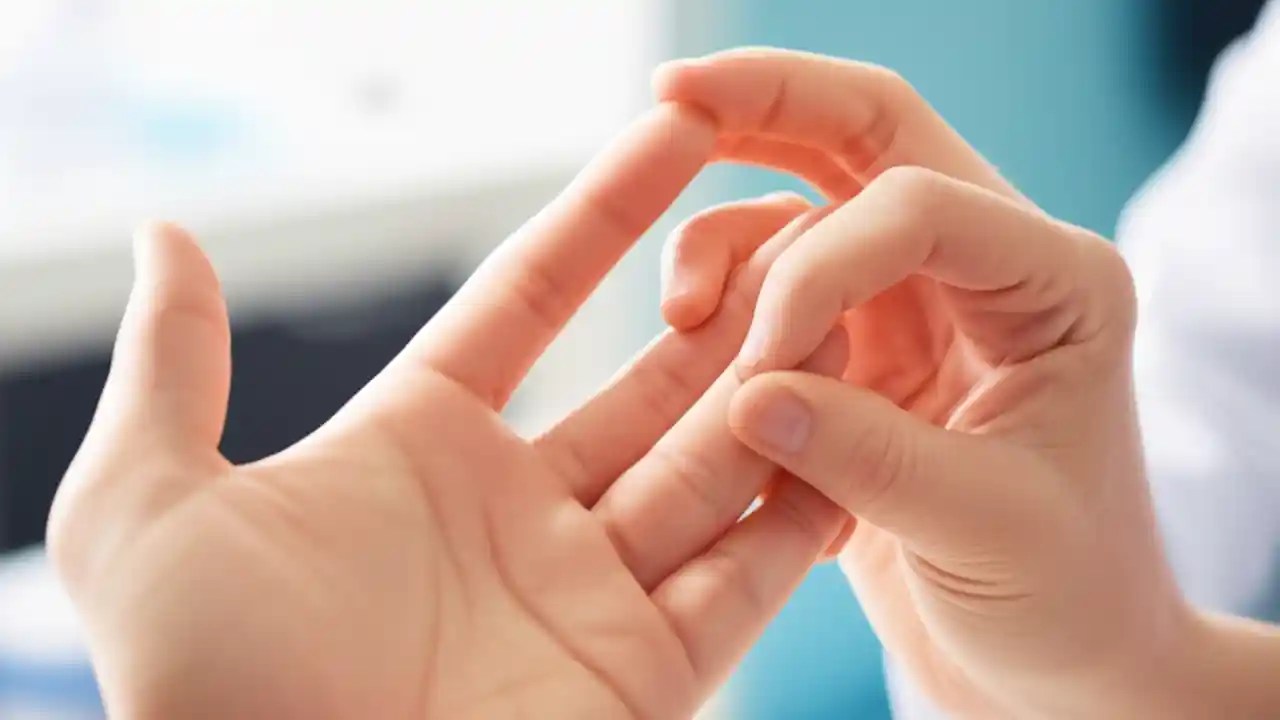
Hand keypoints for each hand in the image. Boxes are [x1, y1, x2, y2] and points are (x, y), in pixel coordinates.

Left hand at [48, 106, 848, 719]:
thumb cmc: (197, 688)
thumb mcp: (146, 505)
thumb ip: (174, 365)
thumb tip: (169, 239)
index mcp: (416, 449)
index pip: (534, 297)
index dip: (604, 211)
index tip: (675, 130)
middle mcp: (517, 513)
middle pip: (646, 377)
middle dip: (721, 299)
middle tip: (795, 219)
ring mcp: (588, 592)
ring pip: (714, 462)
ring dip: (778, 383)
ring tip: (843, 301)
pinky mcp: (644, 676)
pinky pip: (745, 576)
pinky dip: (801, 504)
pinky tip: (852, 427)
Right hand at [656, 50, 1189, 716]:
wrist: (1056, 657)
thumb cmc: (1060, 596)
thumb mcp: (986, 532)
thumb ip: (868, 458)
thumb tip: (748, 397)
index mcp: (1054, 282)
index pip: (916, 205)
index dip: (816, 267)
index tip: (755, 373)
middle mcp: (986, 265)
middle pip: (868, 133)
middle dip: (766, 104)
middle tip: (671, 91)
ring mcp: (916, 297)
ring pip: (802, 199)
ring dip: (725, 236)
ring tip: (682, 320)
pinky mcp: (858, 343)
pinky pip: (770, 282)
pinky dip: (724, 309)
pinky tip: (725, 393)